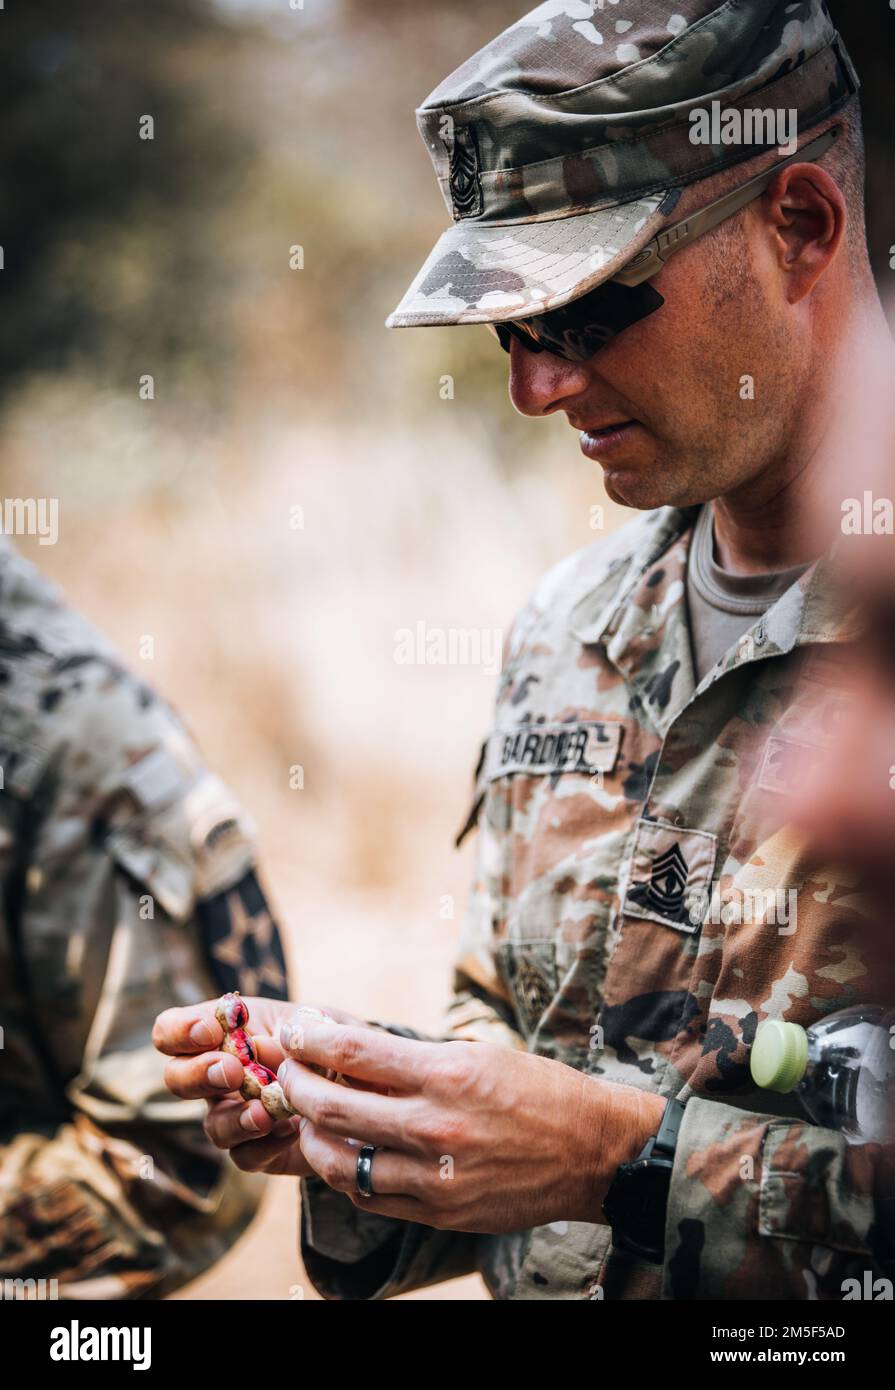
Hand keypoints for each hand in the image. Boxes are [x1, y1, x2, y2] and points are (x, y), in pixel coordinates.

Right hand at [152, 998, 365, 1176]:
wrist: (363, 1084)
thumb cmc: (330, 1040)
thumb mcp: (315, 1020)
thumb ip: (289, 1028)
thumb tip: (261, 1048)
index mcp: (222, 1033)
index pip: (170, 1032)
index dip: (179, 1032)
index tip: (210, 1033)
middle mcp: (217, 1076)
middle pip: (176, 1079)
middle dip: (200, 1074)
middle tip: (232, 1072)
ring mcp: (234, 1115)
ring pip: (212, 1125)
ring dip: (235, 1118)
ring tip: (265, 1112)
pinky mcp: (258, 1151)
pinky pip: (244, 1156)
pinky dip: (265, 1144)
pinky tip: (291, 1130)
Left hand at [277, 1016, 665, 1231]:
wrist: (593, 1151)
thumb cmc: (537, 1091)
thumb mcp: (477, 1056)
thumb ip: (414, 1060)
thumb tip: (351, 1052)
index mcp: (446, 1073)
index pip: (353, 1050)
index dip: (311, 1039)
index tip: (294, 1032)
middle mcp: (435, 1125)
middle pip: (332, 1106)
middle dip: (295, 1085)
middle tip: (287, 1074)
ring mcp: (435, 1176)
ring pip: (340, 1161)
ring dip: (312, 1136)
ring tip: (309, 1119)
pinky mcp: (440, 1212)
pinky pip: (370, 1196)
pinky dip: (347, 1175)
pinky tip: (345, 1155)